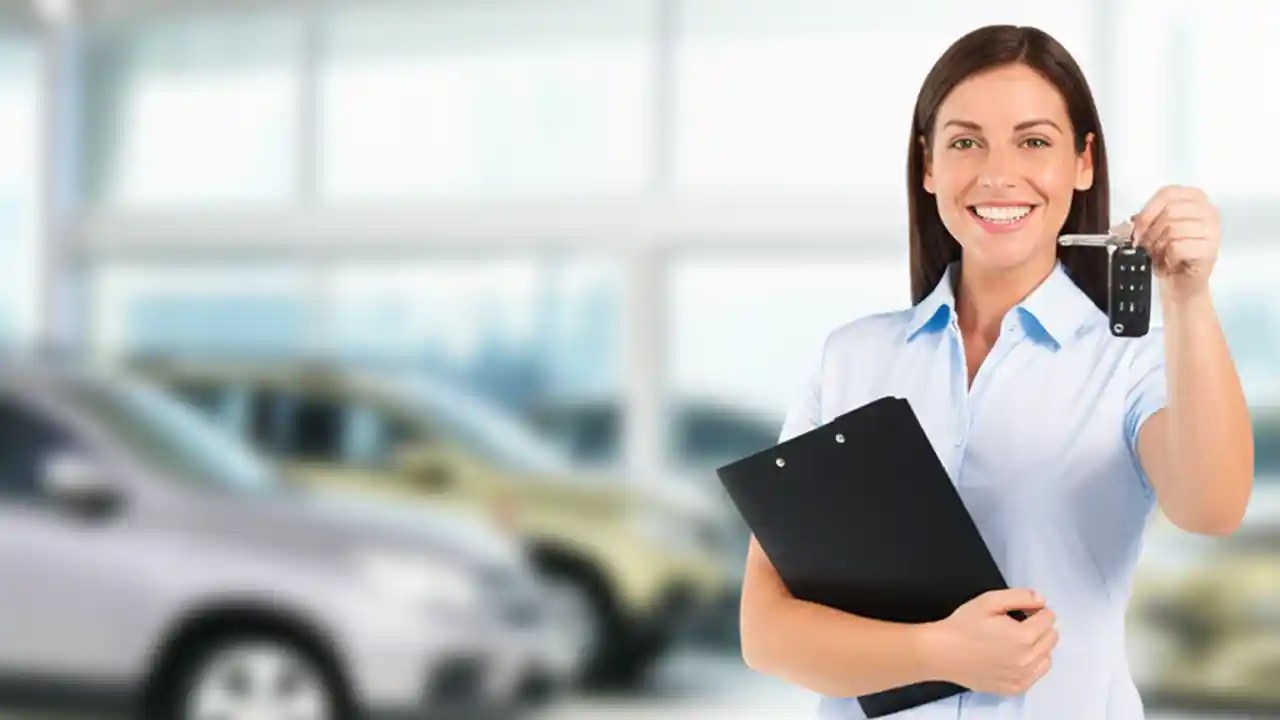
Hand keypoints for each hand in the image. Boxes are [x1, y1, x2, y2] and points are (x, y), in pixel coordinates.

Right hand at [922, 589, 1057, 694]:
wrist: (942, 653)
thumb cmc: (962, 627)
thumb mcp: (989, 601)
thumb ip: (1020, 596)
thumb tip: (1041, 600)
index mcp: (1023, 636)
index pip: (1049, 618)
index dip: (1036, 609)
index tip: (1022, 610)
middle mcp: (1027, 660)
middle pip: (1052, 637)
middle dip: (1039, 627)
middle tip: (1016, 624)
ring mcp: (1022, 677)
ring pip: (1047, 657)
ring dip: (1037, 646)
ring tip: (1014, 641)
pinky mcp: (1014, 688)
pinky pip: (1036, 674)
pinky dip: (1030, 664)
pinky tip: (1011, 657)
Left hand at [1130, 185, 1220, 302]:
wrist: (1183, 281)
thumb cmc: (1170, 253)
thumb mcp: (1155, 230)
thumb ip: (1145, 219)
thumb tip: (1132, 223)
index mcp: (1194, 198)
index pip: (1167, 193)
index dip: (1148, 212)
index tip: (1138, 229)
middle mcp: (1207, 211)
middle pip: (1170, 211)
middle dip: (1151, 232)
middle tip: (1147, 246)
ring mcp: (1212, 229)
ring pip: (1173, 229)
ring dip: (1158, 247)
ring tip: (1160, 256)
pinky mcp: (1210, 249)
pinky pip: (1177, 247)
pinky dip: (1167, 258)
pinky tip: (1170, 263)